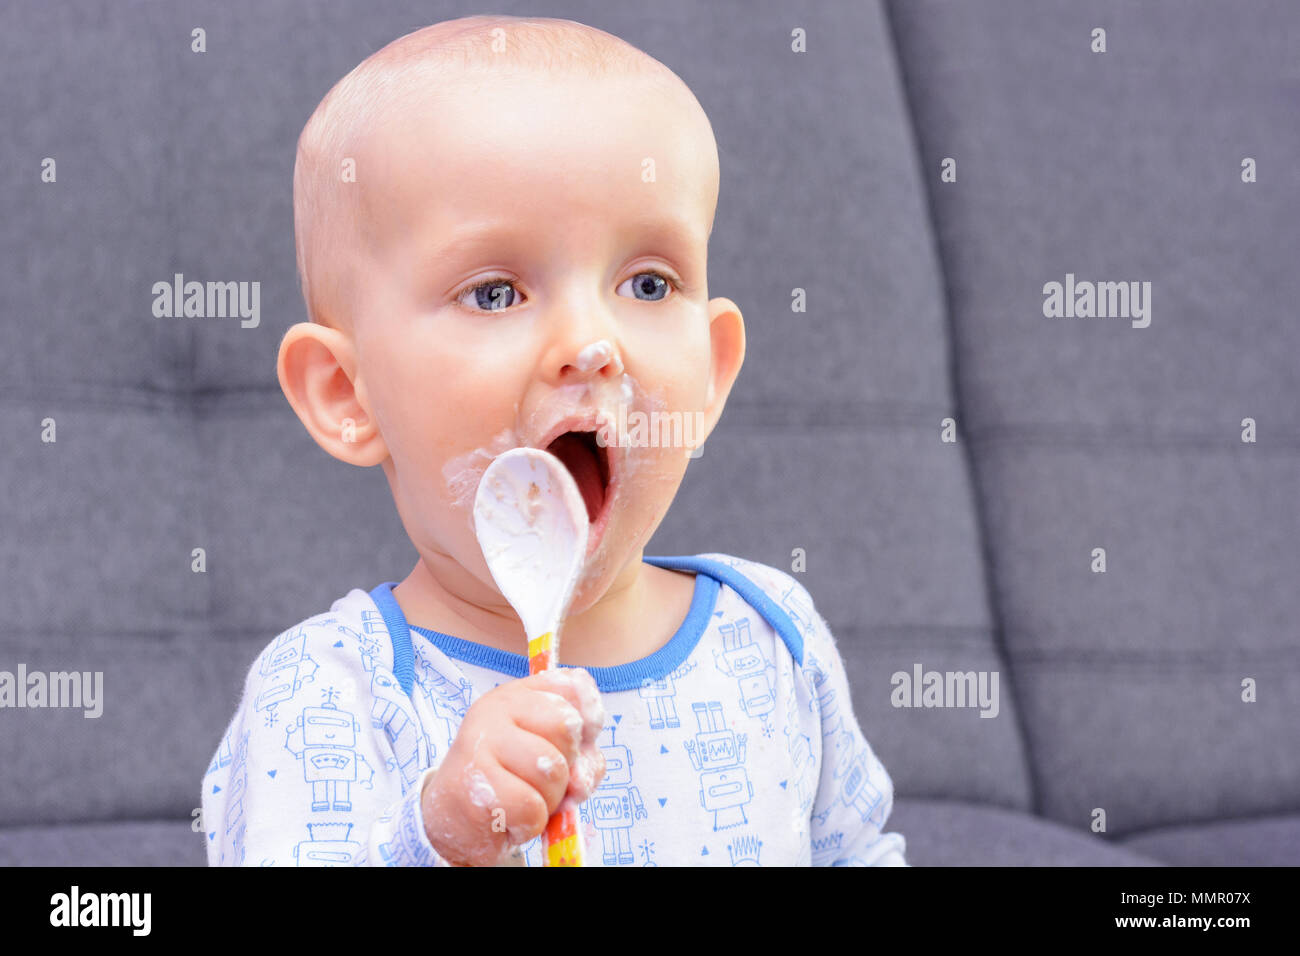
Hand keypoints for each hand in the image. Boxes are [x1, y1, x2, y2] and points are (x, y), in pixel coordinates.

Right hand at [421, 667, 605, 865]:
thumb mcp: (555, 759)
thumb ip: (583, 757)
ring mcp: (480, 742)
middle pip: (567, 728)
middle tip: (540, 781)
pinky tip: (508, 820)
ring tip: (522, 800)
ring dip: (549, 801)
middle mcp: (495, 708)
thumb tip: (579, 780)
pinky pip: (531, 808)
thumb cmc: (512, 784)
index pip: (575, 687)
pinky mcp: (473, 784)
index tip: (573, 747)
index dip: (588, 723)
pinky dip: (530, 824)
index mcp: (518, 695)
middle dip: (567, 767)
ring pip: (551, 771)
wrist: (454, 821)